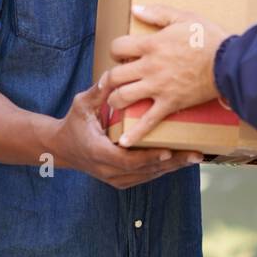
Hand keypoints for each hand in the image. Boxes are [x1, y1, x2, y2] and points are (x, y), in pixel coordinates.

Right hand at [51, 71, 201, 188]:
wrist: (62, 148)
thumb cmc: (74, 123)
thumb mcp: (81, 105)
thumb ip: (97, 93)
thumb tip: (110, 76)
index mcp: (98, 152)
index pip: (127, 160)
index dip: (149, 157)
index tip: (168, 151)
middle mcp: (107, 170)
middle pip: (144, 170)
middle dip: (171, 163)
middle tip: (195, 154)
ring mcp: (114, 178)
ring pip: (148, 175)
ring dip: (172, 167)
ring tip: (195, 156)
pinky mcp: (121, 180)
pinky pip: (145, 176)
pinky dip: (163, 169)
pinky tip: (181, 161)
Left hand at [106, 4, 230, 147]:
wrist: (229, 63)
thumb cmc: (209, 38)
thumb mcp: (184, 17)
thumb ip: (157, 13)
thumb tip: (135, 9)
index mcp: (151, 44)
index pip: (118, 47)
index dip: (116, 50)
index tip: (122, 54)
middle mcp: (149, 67)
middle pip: (114, 75)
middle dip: (108, 79)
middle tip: (110, 82)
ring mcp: (158, 87)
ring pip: (124, 97)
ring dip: (115, 101)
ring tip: (115, 102)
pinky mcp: (169, 104)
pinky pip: (148, 121)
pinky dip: (135, 133)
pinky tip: (124, 141)